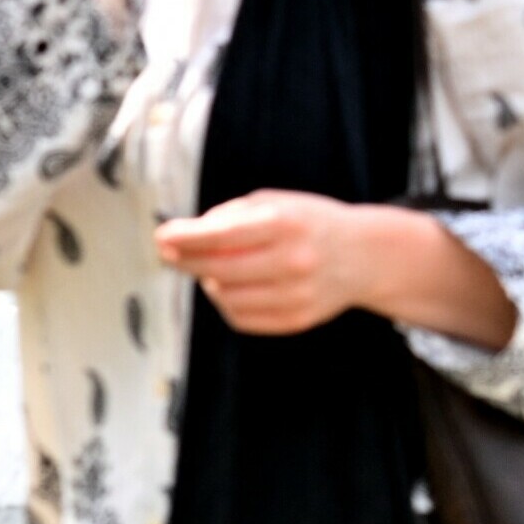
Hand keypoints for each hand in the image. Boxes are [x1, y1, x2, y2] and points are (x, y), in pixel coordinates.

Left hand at [156, 191, 515, 345]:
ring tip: (213, 267)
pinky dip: (226, 303)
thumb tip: (181, 237)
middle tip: (170, 252)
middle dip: (187, 261)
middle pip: (219, 269)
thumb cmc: (308, 224)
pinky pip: (240, 318)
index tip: (161, 237)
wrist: (362, 256)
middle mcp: (294, 262)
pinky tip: (230, 287)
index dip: (186, 237)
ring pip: (225, 297)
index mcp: (287, 225)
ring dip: (209, 282)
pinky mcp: (296, 319)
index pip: (223, 235)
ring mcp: (297, 295)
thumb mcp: (275, 203)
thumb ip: (229, 216)